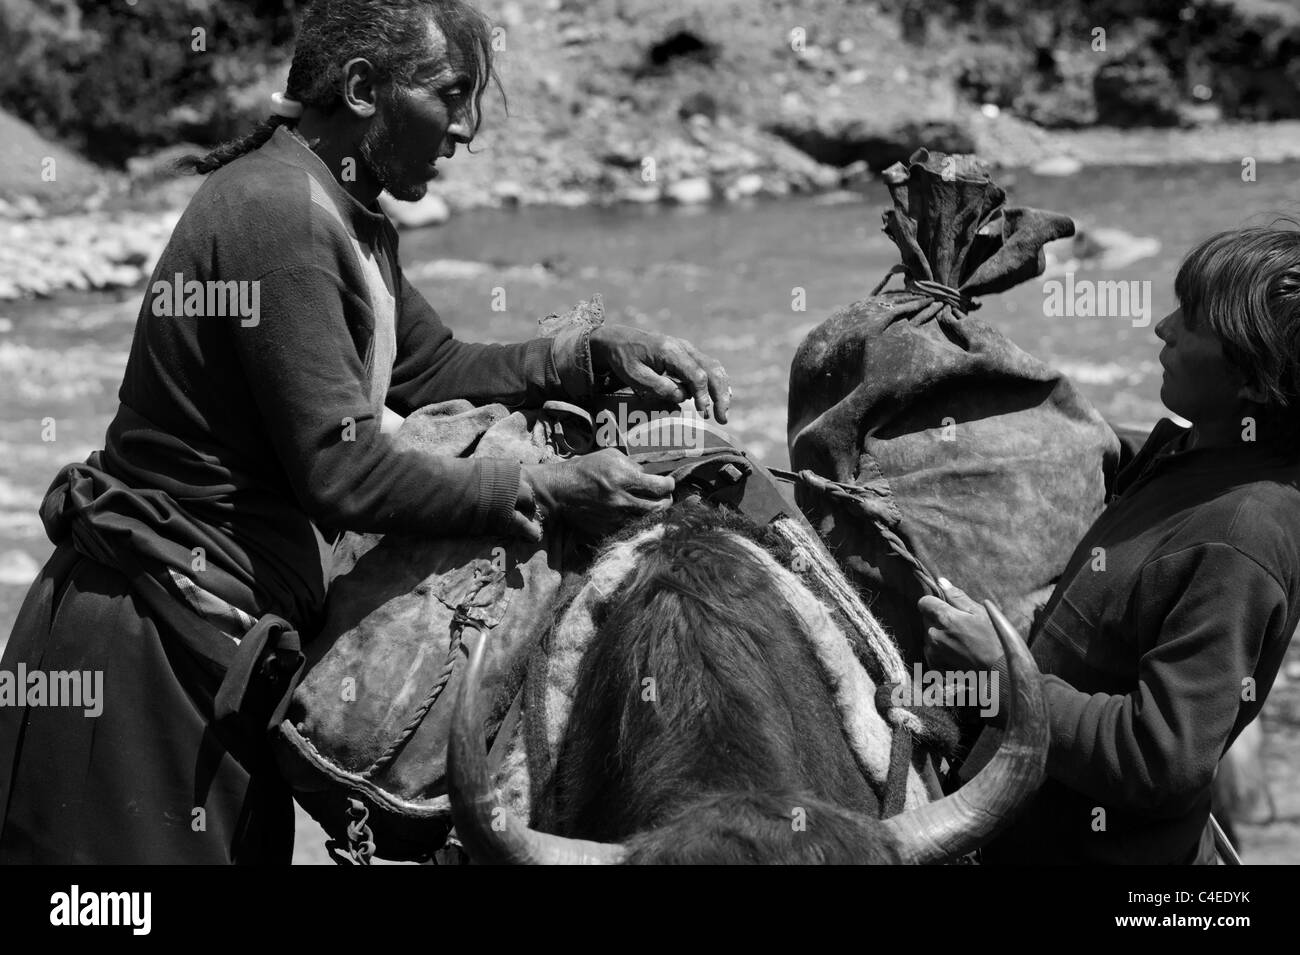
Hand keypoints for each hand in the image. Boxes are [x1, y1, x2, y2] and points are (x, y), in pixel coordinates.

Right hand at [520, 448, 673, 539]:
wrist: (560, 491)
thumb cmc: (585, 469)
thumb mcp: (610, 456)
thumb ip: (633, 464)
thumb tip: (650, 475)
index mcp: (623, 478)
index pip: (660, 486)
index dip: (669, 484)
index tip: (668, 483)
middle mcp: (622, 500)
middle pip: (660, 507)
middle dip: (666, 501)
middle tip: (664, 497)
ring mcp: (615, 518)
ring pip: (649, 521)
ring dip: (654, 513)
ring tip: (652, 506)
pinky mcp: (608, 529)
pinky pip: (633, 529)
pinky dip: (638, 523)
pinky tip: (635, 514)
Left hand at [589, 325, 730, 422]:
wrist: (618, 340)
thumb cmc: (624, 359)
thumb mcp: (635, 376)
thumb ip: (659, 387)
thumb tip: (683, 397)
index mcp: (670, 350)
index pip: (697, 374)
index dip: (703, 395)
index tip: (702, 413)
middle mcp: (684, 347)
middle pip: (712, 370)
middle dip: (720, 395)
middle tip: (722, 419)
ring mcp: (687, 349)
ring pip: (714, 367)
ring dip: (722, 390)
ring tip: (722, 412)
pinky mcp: (687, 354)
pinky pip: (708, 367)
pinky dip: (716, 383)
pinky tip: (719, 398)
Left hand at [917, 577, 1005, 671]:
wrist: (1000, 673)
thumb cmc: (995, 640)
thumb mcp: (980, 613)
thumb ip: (958, 597)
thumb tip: (941, 581)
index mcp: (945, 619)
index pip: (924, 602)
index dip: (934, 602)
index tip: (946, 606)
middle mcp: (935, 635)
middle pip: (928, 620)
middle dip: (940, 621)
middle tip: (962, 627)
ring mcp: (935, 653)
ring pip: (931, 637)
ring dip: (941, 637)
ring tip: (963, 642)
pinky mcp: (937, 667)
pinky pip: (932, 654)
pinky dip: (941, 653)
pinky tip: (958, 654)